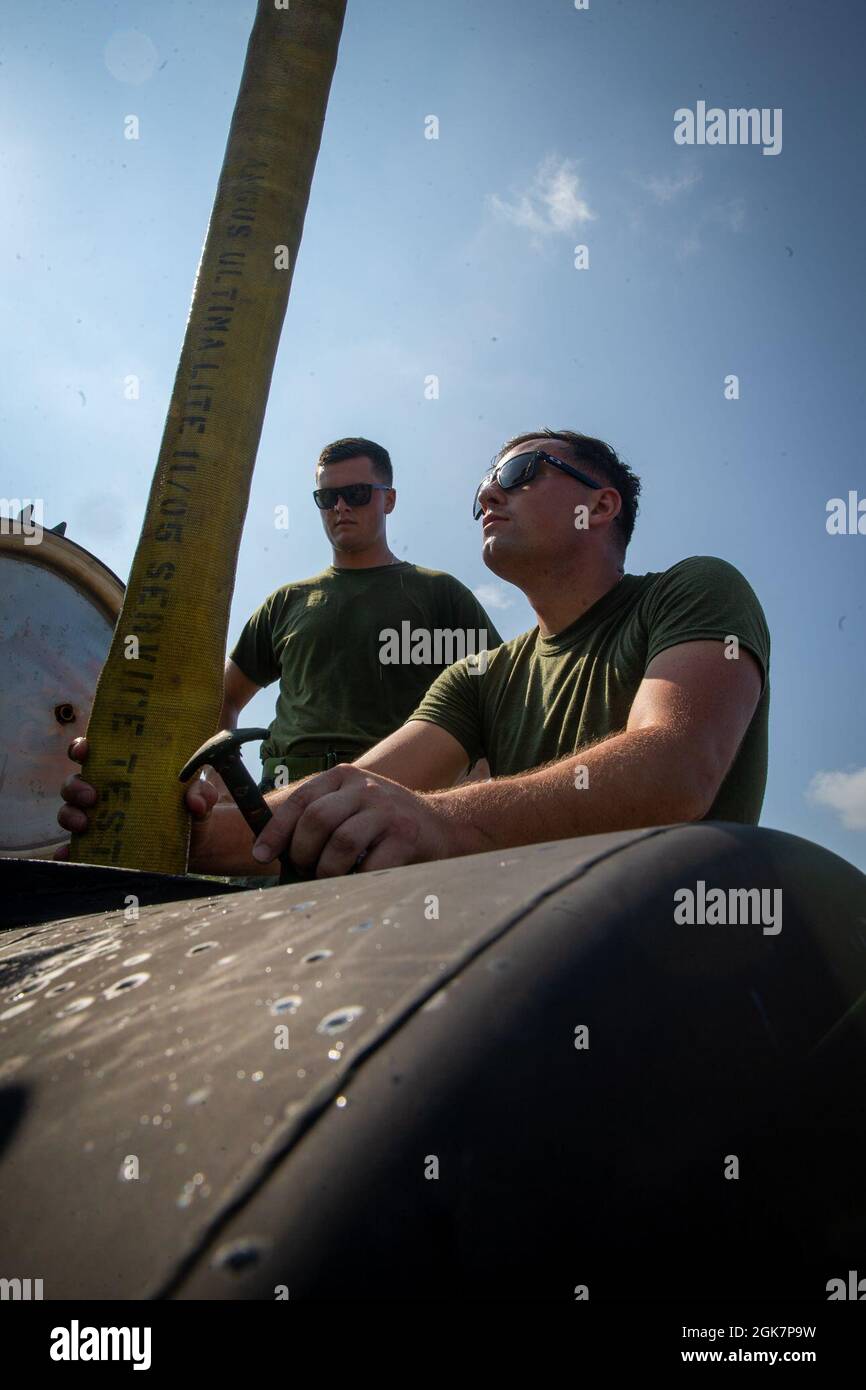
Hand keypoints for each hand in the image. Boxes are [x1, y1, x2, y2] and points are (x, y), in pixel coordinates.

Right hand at [55, 737, 217, 859]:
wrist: (197, 844)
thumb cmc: (192, 808)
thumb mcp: (201, 797)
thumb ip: (202, 793)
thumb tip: (194, 801)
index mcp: (124, 771)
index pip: (94, 753)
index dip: (82, 748)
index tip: (85, 750)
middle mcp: (105, 793)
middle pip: (75, 783)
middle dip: (76, 787)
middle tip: (91, 796)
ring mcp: (99, 820)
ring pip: (69, 812)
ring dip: (70, 815)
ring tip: (85, 824)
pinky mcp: (99, 847)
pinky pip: (75, 850)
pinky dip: (68, 852)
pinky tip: (69, 856)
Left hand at [251, 763, 459, 877]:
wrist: (444, 825)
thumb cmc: (386, 822)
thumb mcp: (353, 804)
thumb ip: (321, 815)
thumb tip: (273, 848)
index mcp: (344, 777)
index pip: (300, 802)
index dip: (276, 832)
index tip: (262, 855)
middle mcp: (364, 788)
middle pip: (316, 821)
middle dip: (302, 853)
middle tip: (304, 870)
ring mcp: (386, 810)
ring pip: (339, 844)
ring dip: (327, 870)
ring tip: (329, 877)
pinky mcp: (405, 835)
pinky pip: (368, 866)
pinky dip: (355, 881)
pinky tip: (357, 881)